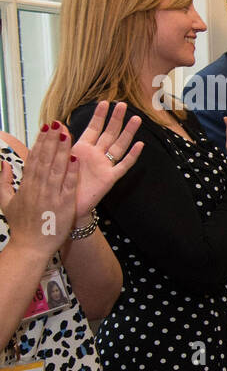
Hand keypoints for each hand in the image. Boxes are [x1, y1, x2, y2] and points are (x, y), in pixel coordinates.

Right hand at [0, 124, 77, 255]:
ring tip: (67, 134)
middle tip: (57, 123)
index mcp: (25, 186)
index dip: (40, 142)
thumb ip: (3, 181)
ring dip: (62, 150)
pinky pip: (69, 185)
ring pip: (57, 169)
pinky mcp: (64, 206)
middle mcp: (38, 189)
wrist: (30, 248)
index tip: (45, 128)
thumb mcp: (6, 202)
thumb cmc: (20, 226)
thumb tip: (2, 162)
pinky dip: (72, 171)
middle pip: (45, 160)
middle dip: (52, 140)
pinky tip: (76, 158)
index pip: (34, 159)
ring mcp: (51, 197)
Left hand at [68, 102, 143, 217]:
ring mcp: (104, 165)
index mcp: (82, 148)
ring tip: (136, 119)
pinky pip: (123, 165)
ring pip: (119, 145)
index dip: (99, 115)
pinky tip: (140, 145)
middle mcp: (96, 155)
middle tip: (123, 105)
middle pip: (109, 133)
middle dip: (116, 119)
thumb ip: (59, 141)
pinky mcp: (110, 178)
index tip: (105, 102)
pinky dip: (132, 155)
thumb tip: (56, 123)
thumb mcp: (57, 158)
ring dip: (128, 132)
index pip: (93, 128)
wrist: (65, 204)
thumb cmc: (60, 182)